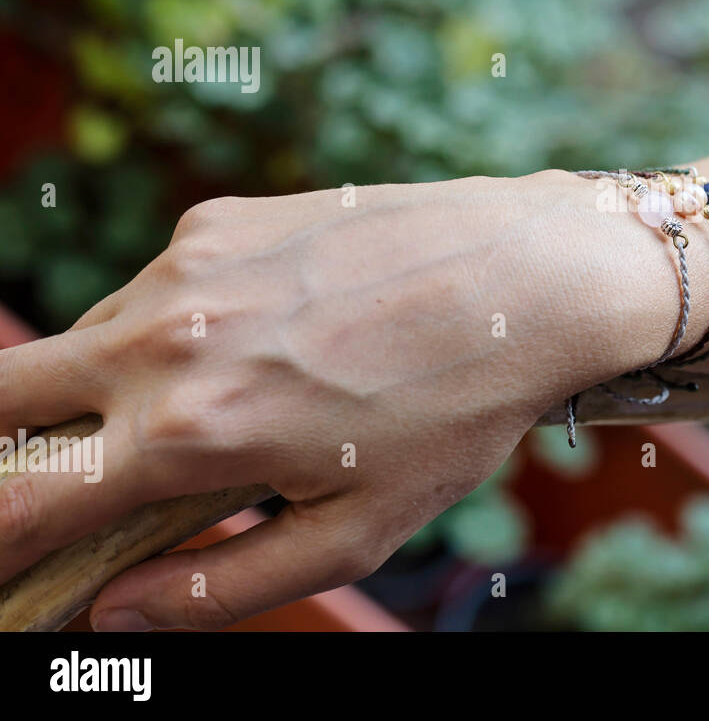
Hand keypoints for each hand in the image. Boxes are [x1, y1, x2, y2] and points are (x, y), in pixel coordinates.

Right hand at [0, 170, 675, 629]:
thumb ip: (220, 586)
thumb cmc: (456, 412)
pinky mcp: (217, 221)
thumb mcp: (357, 530)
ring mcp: (185, 266)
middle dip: (4, 449)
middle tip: (62, 483)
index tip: (10, 562)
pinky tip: (257, 341)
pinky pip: (151, 290)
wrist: (529, 273)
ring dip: (102, 389)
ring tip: (212, 410)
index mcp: (189, 431)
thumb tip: (112, 616)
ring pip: (81, 342)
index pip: (19, 500)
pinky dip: (167, 330)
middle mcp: (163, 338)